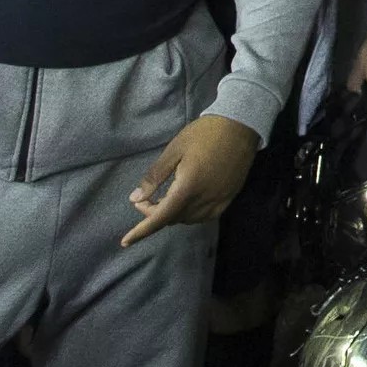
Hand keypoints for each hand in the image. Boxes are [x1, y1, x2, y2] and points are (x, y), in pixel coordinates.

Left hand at [122, 113, 259, 246]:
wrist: (240, 125)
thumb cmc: (204, 134)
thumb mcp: (174, 150)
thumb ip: (154, 177)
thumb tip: (135, 199)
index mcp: (187, 188)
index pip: (160, 218)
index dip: (142, 231)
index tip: (126, 241)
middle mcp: (203, 200)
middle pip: (173, 219)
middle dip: (155, 214)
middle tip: (146, 198)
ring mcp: (219, 200)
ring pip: (189, 219)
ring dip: (173, 214)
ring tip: (165, 199)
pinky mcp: (229, 198)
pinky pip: (205, 216)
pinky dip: (191, 214)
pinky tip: (187, 202)